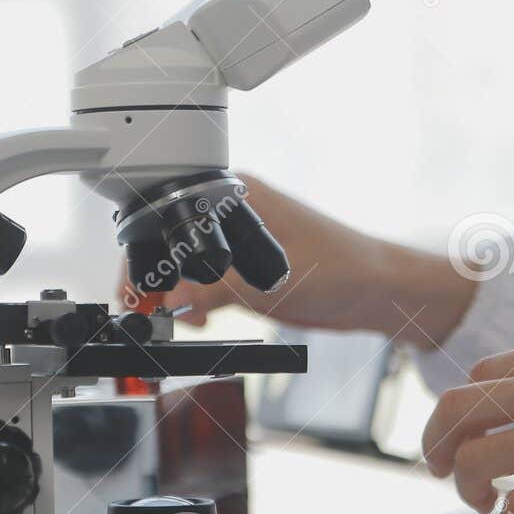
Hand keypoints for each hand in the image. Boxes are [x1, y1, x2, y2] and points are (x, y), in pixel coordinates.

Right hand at [113, 174, 476, 347]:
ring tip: (183, 319)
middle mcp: (230, 212)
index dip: (145, 255)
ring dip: (174, 294)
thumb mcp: (272, 282)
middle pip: (168, 241)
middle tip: (148, 313)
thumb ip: (217, 290)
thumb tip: (172, 300)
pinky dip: (194, 302)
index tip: (135, 289)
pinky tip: (200, 318)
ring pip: (184, 265)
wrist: (378, 292)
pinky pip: (204, 282)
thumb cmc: (342, 269)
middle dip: (156, 280)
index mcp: (234, 195)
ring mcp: (236, 241)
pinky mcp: (245, 267)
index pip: (167, 216)